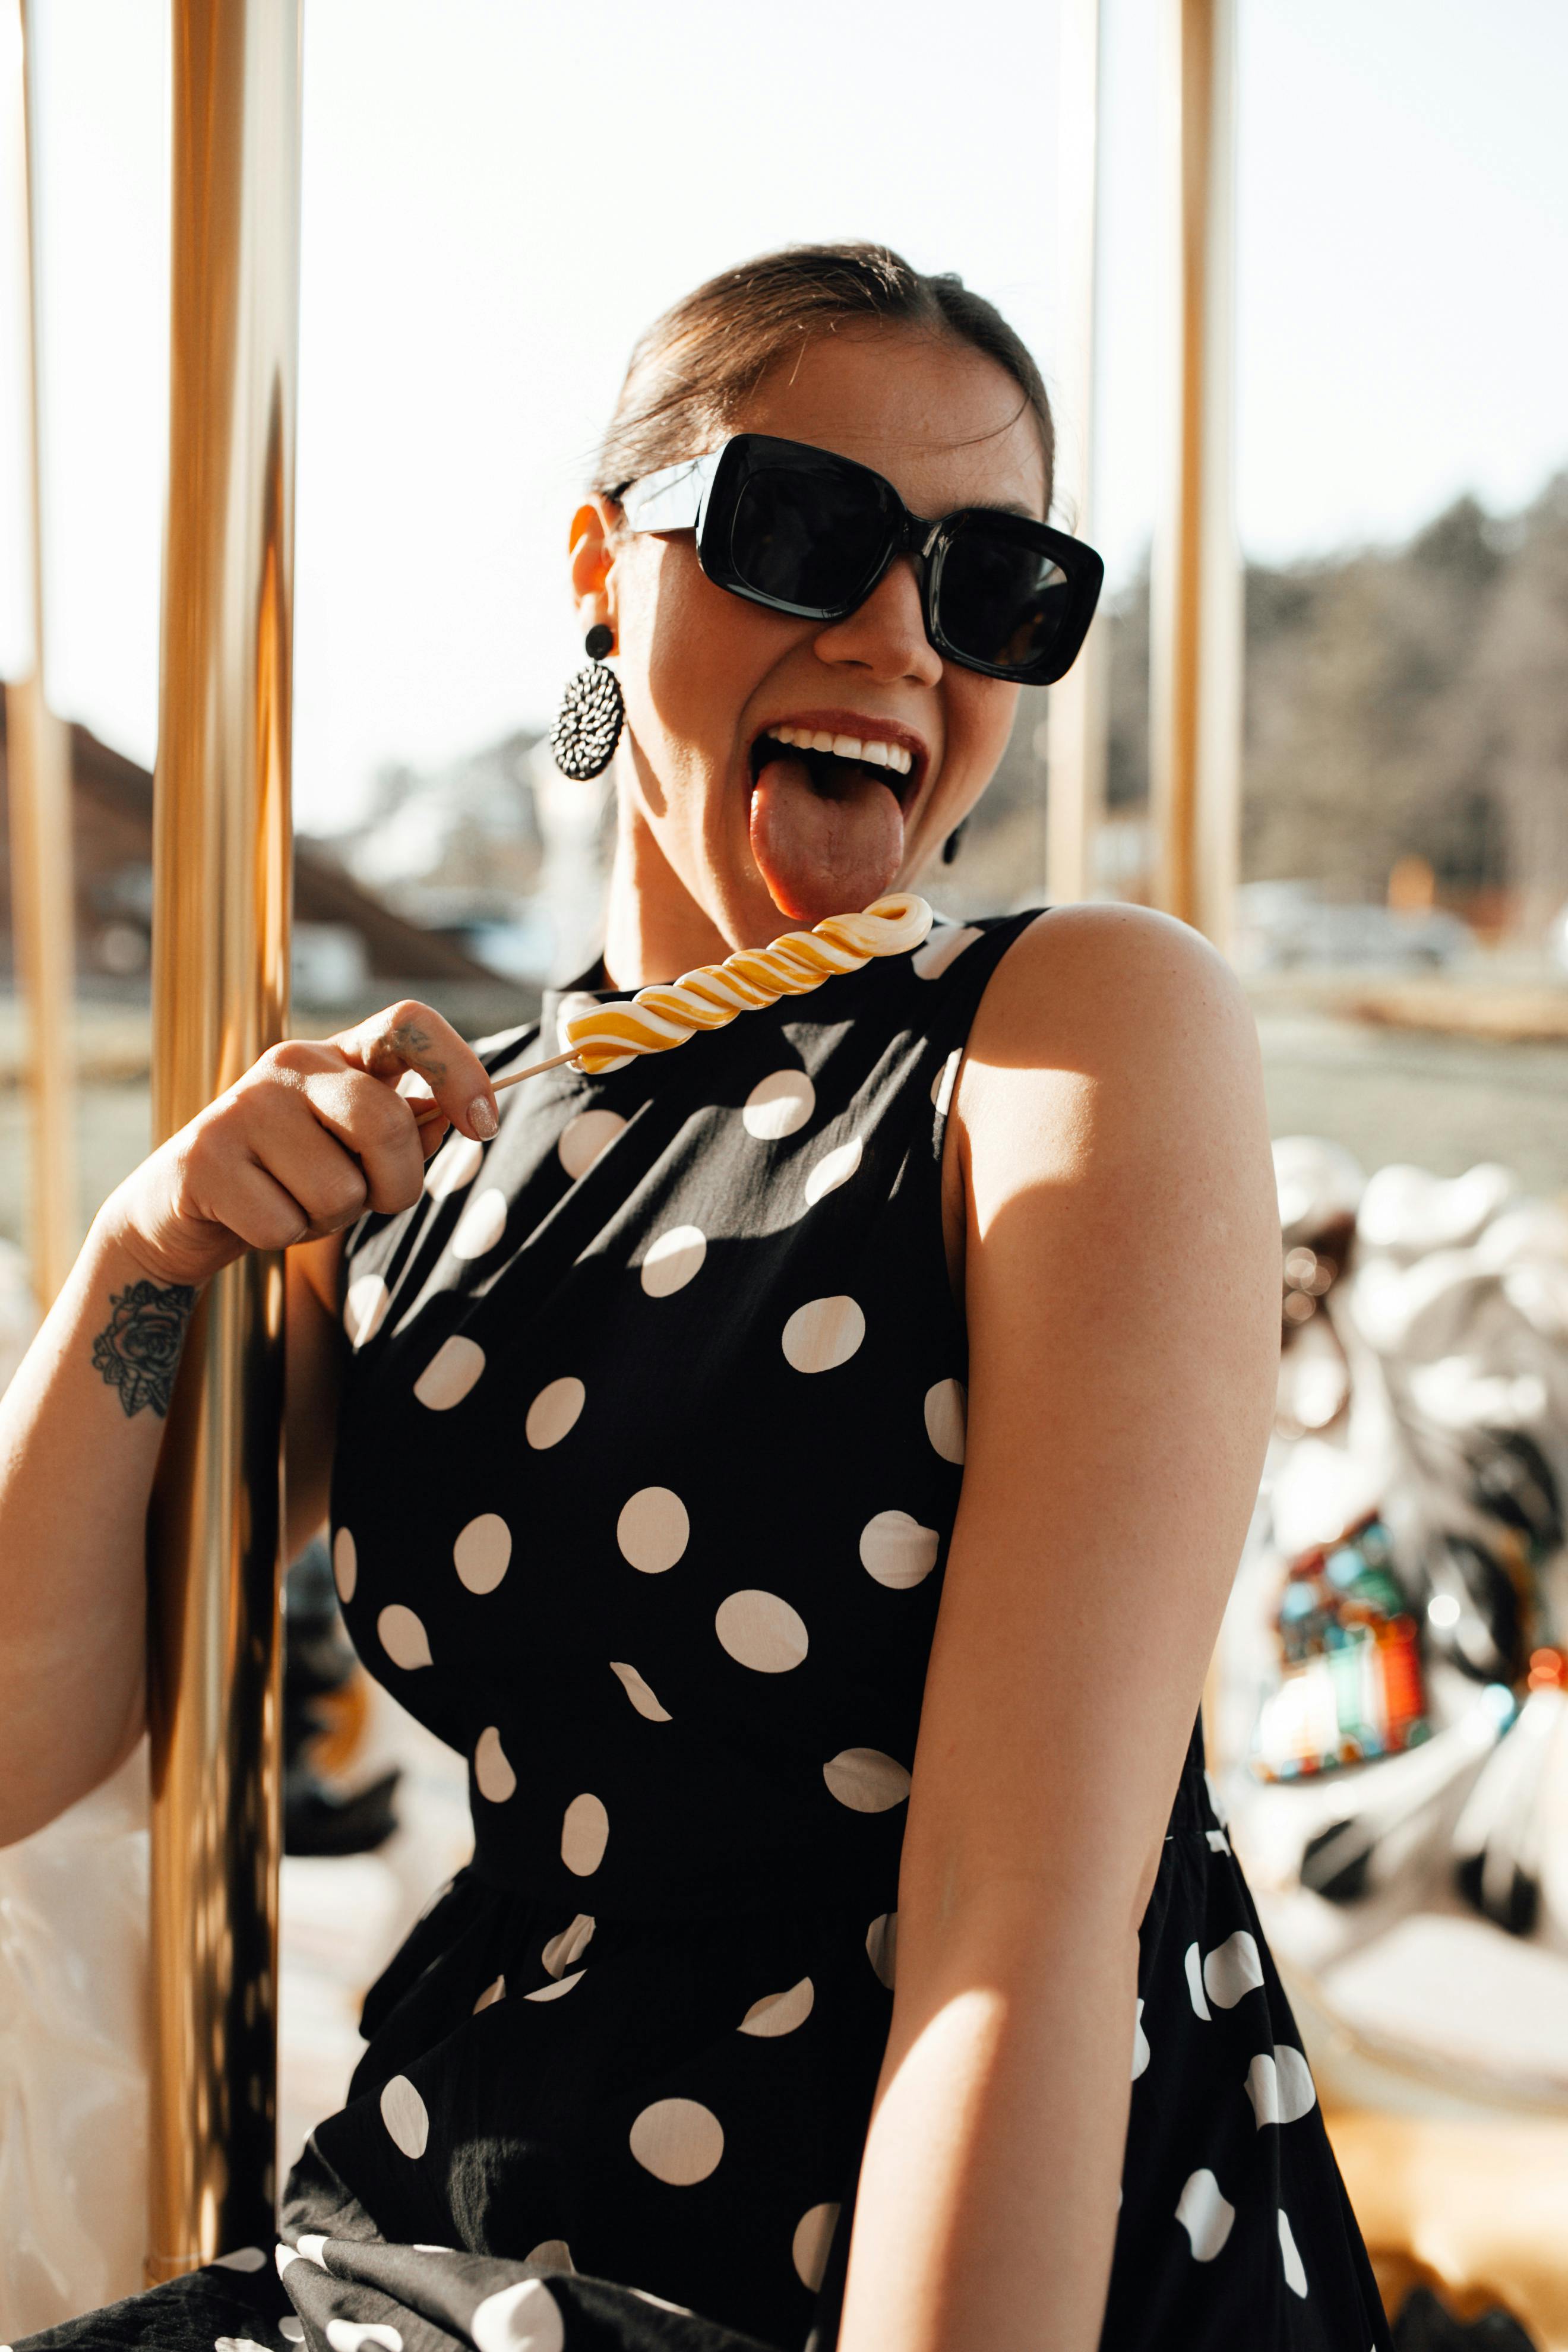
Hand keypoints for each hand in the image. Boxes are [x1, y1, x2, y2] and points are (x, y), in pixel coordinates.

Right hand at [101, 1001, 499, 1289]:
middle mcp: (293, 1063)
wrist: (182, 1209)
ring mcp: (244, 1104)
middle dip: (395, 1185)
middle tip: (369, 1200)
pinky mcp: (205, 1154)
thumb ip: (408, 1134)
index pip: (409, 1024)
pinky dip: (283, 1237)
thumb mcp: (357, 1153)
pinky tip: (256, 1215)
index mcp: (340, 1056)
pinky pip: (285, 1224)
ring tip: (295, 1201)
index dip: (459, 1068)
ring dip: (330, 1218)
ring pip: (339, 1188)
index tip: (483, 1124)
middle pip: (384, 1122)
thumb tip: (453, 1119)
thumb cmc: (290, 1178)